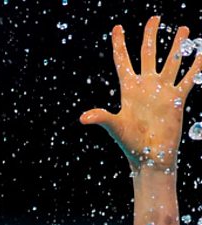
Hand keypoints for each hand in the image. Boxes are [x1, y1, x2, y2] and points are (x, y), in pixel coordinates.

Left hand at [80, 17, 201, 171]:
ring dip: (177, 46)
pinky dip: (197, 65)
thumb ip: (102, 118)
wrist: (151, 156)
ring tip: (184, 28)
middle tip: (155, 18)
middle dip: (150, 36)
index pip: (122, 61)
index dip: (120, 44)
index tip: (118, 27)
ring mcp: (162, 91)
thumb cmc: (131, 143)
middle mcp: (146, 86)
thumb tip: (84, 118)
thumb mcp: (116, 127)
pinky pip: (189, 78)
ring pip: (171, 62)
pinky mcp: (177, 99)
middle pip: (148, 54)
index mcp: (128, 89)